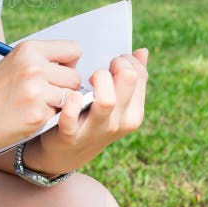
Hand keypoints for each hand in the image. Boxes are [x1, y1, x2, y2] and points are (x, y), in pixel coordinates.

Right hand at [0, 40, 82, 153]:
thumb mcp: (15, 64)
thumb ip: (44, 61)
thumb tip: (76, 65)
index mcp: (29, 49)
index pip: (73, 49)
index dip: (68, 65)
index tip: (55, 74)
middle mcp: (33, 66)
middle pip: (75, 77)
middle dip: (65, 88)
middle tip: (42, 95)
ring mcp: (36, 90)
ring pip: (70, 97)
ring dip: (58, 104)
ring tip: (34, 105)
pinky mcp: (37, 113)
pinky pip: (59, 115)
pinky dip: (47, 118)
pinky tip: (27, 116)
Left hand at [27, 48, 149, 174]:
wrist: (65, 154)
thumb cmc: (90, 118)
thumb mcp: (115, 103)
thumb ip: (130, 79)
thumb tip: (142, 51)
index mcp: (133, 112)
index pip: (139, 74)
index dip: (124, 60)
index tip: (112, 63)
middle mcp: (119, 123)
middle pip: (128, 79)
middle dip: (114, 64)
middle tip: (101, 69)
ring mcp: (95, 130)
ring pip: (106, 100)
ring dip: (96, 80)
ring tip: (87, 80)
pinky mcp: (70, 136)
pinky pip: (71, 119)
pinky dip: (71, 104)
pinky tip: (72, 95)